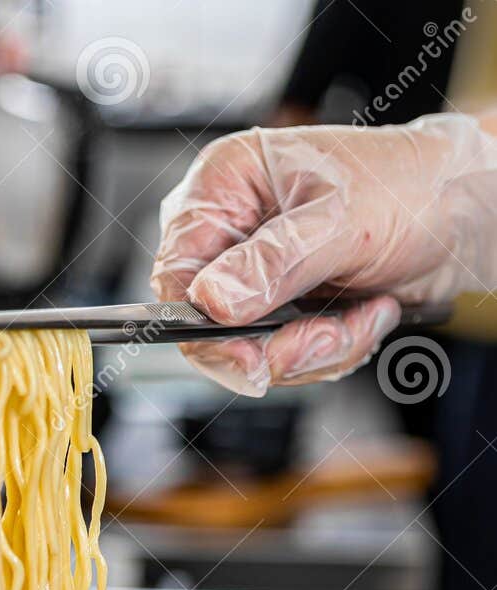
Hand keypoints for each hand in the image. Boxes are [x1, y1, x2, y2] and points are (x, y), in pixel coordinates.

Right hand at [150, 114, 496, 394]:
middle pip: (211, 325)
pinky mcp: (282, 304)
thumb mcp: (342, 222)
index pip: (177, 273)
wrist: (460, 213)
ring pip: (250, 351)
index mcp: (226, 184)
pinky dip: (329, 350)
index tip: (251, 358)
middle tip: (329, 335)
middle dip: (279, 346)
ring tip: (364, 314)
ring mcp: (255, 272)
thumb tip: (212, 300)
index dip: (205, 326)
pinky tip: (363, 315)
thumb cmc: (409, 188)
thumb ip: (274, 263)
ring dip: (315, 350)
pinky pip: (283, 357)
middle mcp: (232, 229)